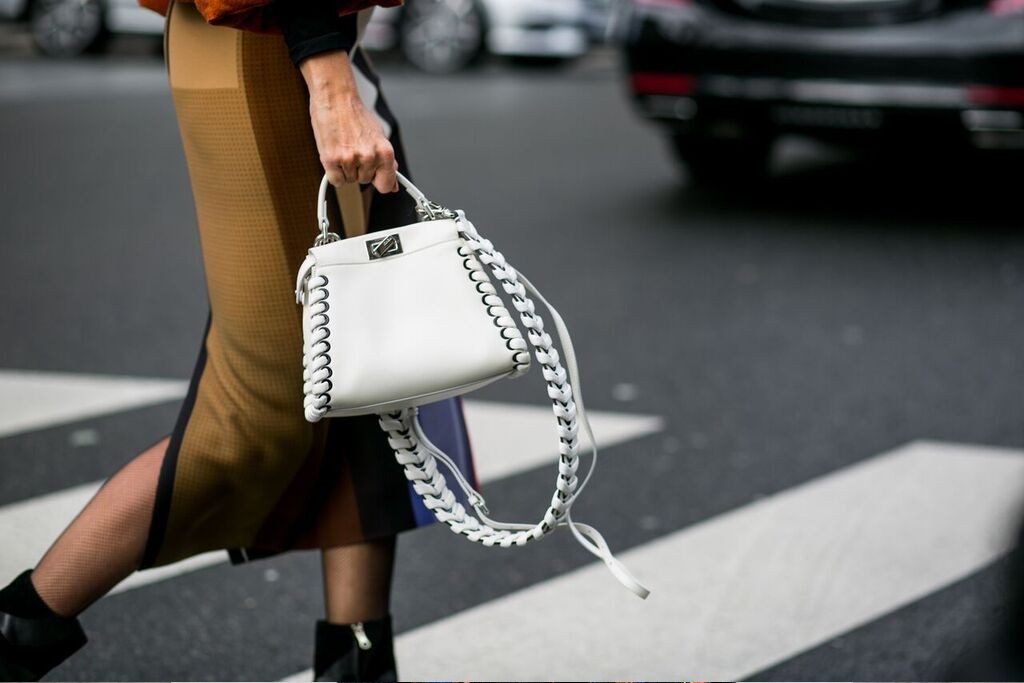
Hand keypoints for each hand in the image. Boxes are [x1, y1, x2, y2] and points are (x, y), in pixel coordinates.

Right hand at [299, 50, 398, 193]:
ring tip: (344, 147)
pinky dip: (334, 172)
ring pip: (349, 181)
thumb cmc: (355, 115)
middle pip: (365, 181)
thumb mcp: (379, 136)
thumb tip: (394, 185)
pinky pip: (336, 181)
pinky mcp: (331, 160)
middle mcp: (369, 157)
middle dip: (359, 169)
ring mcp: (350, 159)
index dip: (379, 181)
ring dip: (346, 169)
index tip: (374, 177)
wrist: (335, 98)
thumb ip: (387, 162)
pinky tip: (335, 154)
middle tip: (353, 149)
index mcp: (385, 152)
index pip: (386, 185)